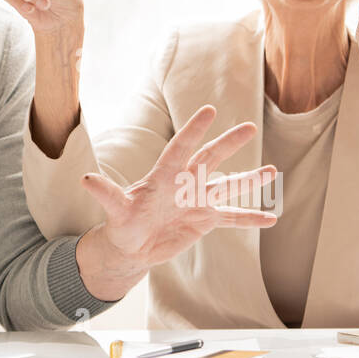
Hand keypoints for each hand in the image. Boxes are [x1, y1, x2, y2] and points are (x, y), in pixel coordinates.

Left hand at [75, 105, 276, 299]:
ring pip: (227, 187)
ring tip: (272, 171)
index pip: (181, 148)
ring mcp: (197, 202)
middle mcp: (184, 184)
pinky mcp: (204, 221)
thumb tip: (85, 179)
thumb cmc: (122, 225)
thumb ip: (107, 195)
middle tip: (249, 127)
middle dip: (228, 144)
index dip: (194, 130)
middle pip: (210, 159)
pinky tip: (271, 217)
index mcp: (164, 176)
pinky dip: (250, 217)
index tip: (210, 110)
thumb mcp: (116, 212)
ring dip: (248, 180)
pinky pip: (232, 218)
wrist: (132, 247)